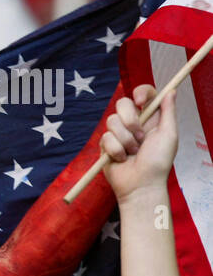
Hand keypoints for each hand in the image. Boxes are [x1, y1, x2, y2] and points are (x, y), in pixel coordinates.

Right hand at [100, 84, 177, 202]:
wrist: (141, 184)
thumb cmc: (158, 162)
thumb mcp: (169, 135)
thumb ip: (168, 111)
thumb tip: (170, 91)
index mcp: (151, 118)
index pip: (144, 94)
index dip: (140, 93)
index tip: (141, 102)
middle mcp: (133, 123)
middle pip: (122, 103)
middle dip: (130, 120)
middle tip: (140, 136)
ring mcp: (118, 133)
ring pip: (111, 121)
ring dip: (125, 140)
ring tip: (133, 153)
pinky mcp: (106, 145)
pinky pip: (106, 138)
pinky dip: (116, 150)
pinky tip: (123, 159)